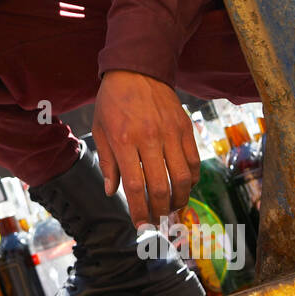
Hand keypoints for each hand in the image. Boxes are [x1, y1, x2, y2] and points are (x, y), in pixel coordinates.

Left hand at [92, 70, 200, 226]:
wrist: (137, 69)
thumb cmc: (113, 101)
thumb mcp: (100, 129)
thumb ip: (108, 163)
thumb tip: (112, 193)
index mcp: (124, 140)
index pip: (134, 185)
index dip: (138, 210)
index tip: (140, 225)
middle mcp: (149, 138)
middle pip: (160, 186)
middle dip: (159, 210)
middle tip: (156, 220)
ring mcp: (170, 133)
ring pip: (182, 177)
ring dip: (178, 199)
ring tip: (171, 207)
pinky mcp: (185, 127)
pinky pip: (194, 161)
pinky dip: (192, 179)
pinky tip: (184, 186)